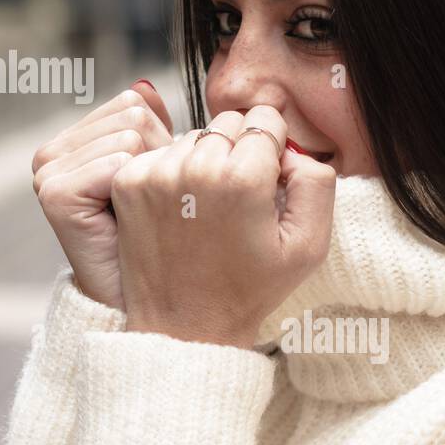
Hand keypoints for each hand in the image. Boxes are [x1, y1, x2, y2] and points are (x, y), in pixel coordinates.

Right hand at [32, 82, 173, 311]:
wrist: (138, 300)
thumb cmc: (154, 237)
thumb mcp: (153, 170)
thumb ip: (146, 124)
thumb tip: (145, 86)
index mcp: (69, 141)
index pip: (134, 102)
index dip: (160, 141)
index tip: (150, 185)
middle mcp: (50, 152)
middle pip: (134, 114)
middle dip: (158, 156)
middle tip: (147, 204)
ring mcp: (47, 172)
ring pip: (132, 135)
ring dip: (152, 176)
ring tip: (139, 213)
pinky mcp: (55, 193)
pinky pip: (121, 163)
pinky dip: (137, 192)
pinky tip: (127, 222)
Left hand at [109, 106, 336, 347]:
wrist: (184, 325)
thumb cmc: (248, 289)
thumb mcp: (309, 244)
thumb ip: (316, 181)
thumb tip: (290, 149)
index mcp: (243, 178)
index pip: (265, 119)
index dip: (272, 148)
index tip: (266, 180)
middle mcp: (195, 168)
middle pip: (228, 123)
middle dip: (239, 149)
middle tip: (238, 196)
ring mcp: (156, 173)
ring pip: (194, 136)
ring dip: (204, 159)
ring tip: (207, 207)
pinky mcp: (128, 182)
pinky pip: (159, 152)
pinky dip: (172, 172)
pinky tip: (180, 209)